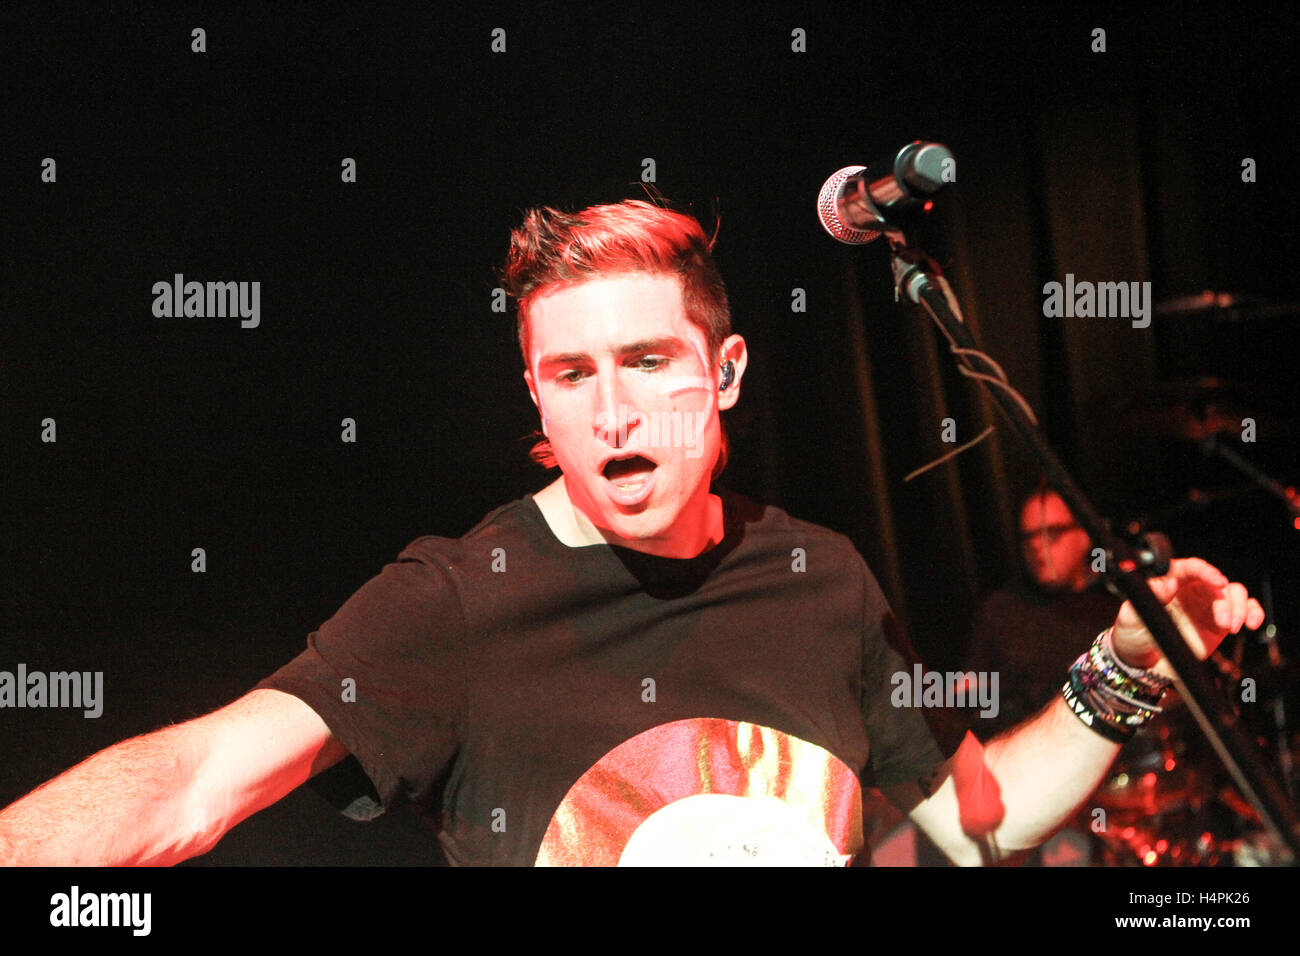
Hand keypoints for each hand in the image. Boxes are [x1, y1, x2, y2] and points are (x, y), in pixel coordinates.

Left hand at [1111, 557, 1264, 678]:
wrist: (1143, 664)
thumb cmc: (1132, 636)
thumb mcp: (1130, 618)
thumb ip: (1150, 600)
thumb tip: (1169, 584)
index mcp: (1167, 581)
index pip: (1190, 568)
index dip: (1206, 571)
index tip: (1218, 582)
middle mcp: (1190, 589)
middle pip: (1218, 582)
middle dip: (1226, 600)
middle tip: (1223, 622)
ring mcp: (1206, 605)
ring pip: (1234, 593)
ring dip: (1239, 608)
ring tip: (1230, 628)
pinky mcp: (1219, 621)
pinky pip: (1244, 609)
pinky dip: (1253, 612)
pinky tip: (1251, 623)